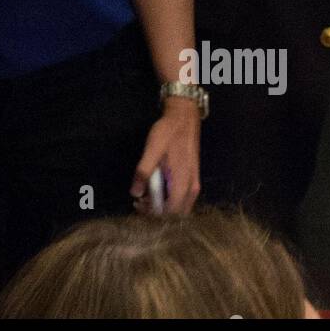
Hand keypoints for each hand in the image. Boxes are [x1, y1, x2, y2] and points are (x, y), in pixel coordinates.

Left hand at [129, 98, 200, 215]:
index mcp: (182, 182)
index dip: (152, 212)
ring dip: (164, 205)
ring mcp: (194, 183)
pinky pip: (183, 197)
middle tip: (141, 200)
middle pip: (176, 212)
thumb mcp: (152, 150)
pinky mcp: (193, 178)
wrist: (184, 118)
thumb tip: (135, 193)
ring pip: (181, 206)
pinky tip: (158, 188)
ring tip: (147, 194)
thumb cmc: (168, 133)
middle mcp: (192, 187)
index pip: (169, 211)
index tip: (138, 203)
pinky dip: (171, 198)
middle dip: (158, 211)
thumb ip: (143, 172)